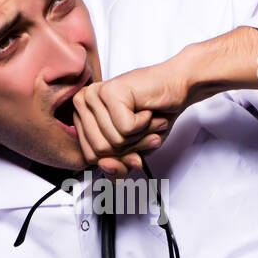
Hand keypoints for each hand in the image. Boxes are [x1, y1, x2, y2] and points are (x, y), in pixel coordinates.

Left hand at [71, 60, 188, 177]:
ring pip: (112, 142)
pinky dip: (145, 125)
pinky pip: (125, 129)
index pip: (90, 157)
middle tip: (143, 130)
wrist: (177, 89)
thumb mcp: (133, 154)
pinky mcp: (111, 91)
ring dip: (140, 136)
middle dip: (130, 148)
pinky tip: (147, 111)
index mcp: (80, 117)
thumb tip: (105, 166)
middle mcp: (82, 103)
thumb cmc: (154, 116)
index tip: (133, 142)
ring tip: (146, 119)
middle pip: (100, 152)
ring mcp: (94, 95)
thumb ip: (116, 169)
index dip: (118, 157)